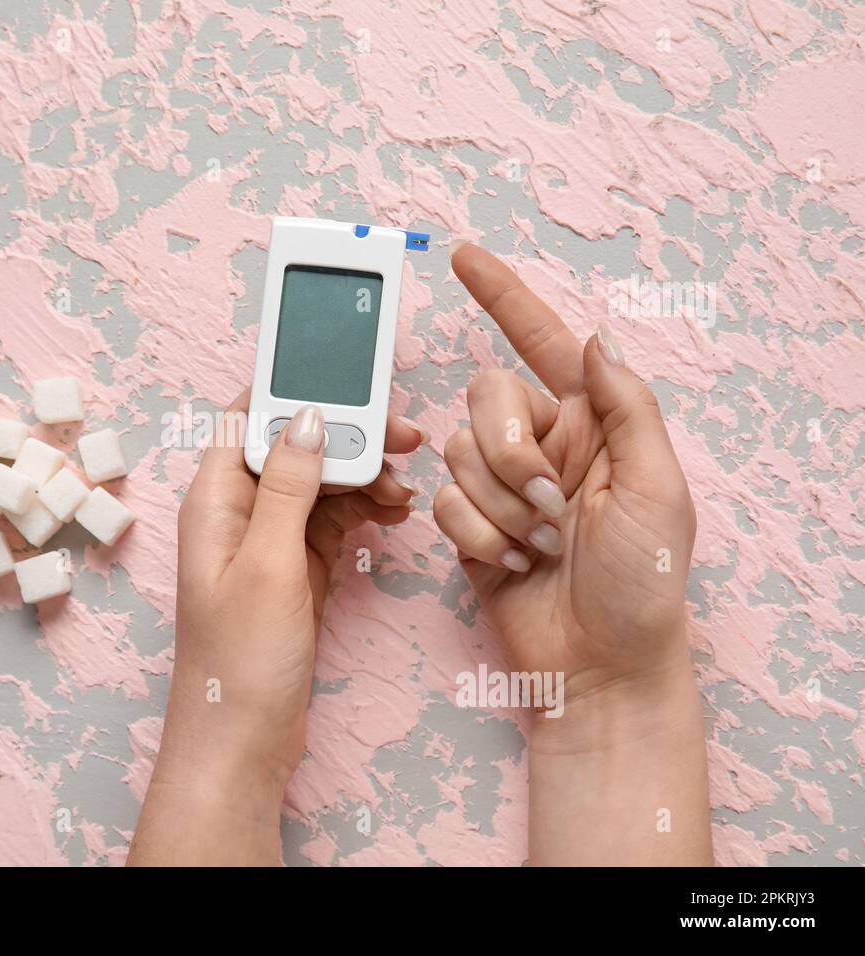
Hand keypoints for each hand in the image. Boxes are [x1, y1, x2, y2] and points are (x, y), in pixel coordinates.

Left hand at [129, 391, 422, 864]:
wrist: (241, 744)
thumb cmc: (240, 662)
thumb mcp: (269, 564)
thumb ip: (288, 486)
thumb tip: (307, 416)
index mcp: (215, 499)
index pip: (250, 417)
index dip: (300, 395)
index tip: (356, 387)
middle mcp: (239, 512)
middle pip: (295, 445)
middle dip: (348, 437)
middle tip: (406, 440)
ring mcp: (269, 541)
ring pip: (321, 483)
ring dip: (364, 477)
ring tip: (406, 490)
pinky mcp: (296, 569)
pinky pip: (333, 521)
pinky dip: (364, 512)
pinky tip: (395, 514)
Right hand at [436, 242, 710, 864]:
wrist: (597, 667)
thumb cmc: (641, 585)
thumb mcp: (657, 487)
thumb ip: (626, 405)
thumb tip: (595, 337)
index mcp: (593, 422)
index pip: (542, 339)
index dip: (502, 294)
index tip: (462, 256)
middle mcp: (543, 444)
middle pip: (485, 398)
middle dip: (509, 452)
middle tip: (549, 504)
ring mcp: (503, 485)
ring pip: (458, 452)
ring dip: (497, 505)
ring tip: (539, 545)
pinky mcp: (470, 525)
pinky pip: (443, 499)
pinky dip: (474, 534)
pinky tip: (510, 562)